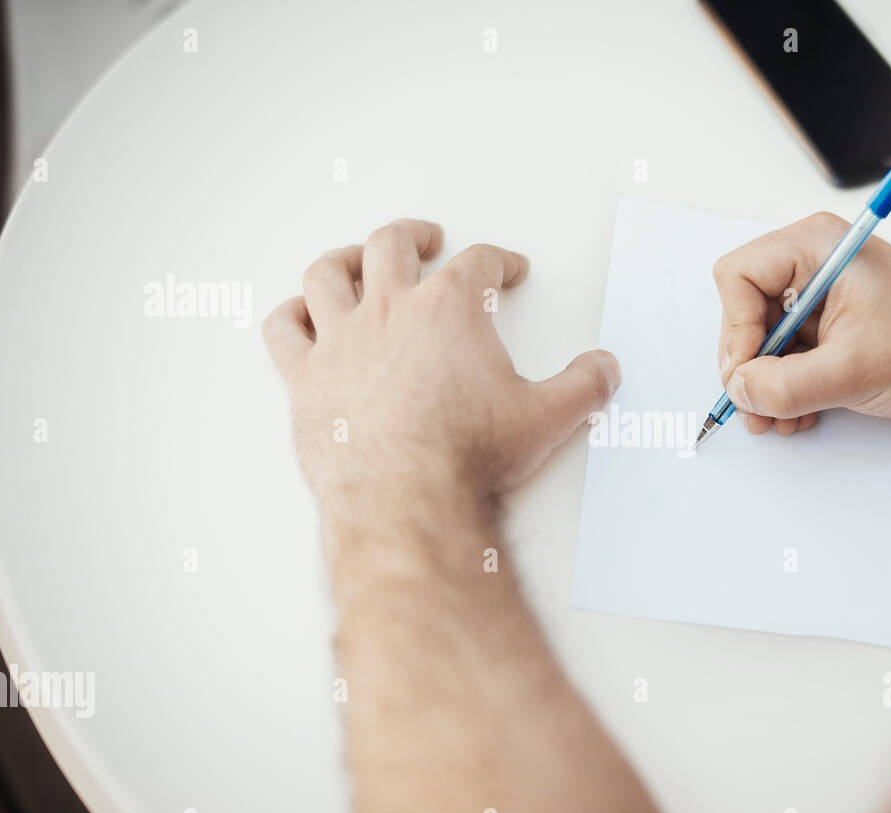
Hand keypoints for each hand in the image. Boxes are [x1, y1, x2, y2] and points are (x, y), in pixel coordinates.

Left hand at [263, 218, 619, 508]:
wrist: (407, 498)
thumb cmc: (469, 455)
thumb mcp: (547, 419)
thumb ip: (583, 387)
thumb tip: (605, 368)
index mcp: (448, 309)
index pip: (477, 264)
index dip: (498, 262)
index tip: (507, 269)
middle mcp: (388, 310)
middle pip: (393, 245)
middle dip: (415, 236)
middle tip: (429, 239)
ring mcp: (341, 342)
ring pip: (328, 274)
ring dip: (343, 260)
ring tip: (355, 260)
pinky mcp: (306, 380)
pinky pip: (285, 330)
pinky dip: (292, 315)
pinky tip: (302, 316)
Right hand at [714, 212, 890, 434]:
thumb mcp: (852, 371)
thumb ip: (785, 385)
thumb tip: (740, 391)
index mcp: (815, 247)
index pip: (737, 277)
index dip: (735, 329)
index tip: (750, 372)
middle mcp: (812, 264)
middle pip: (744, 312)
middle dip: (750, 366)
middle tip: (759, 407)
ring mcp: (820, 297)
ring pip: (762, 341)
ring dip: (766, 385)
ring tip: (781, 418)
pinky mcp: (830, 326)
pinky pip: (787, 355)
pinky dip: (786, 387)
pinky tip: (799, 413)